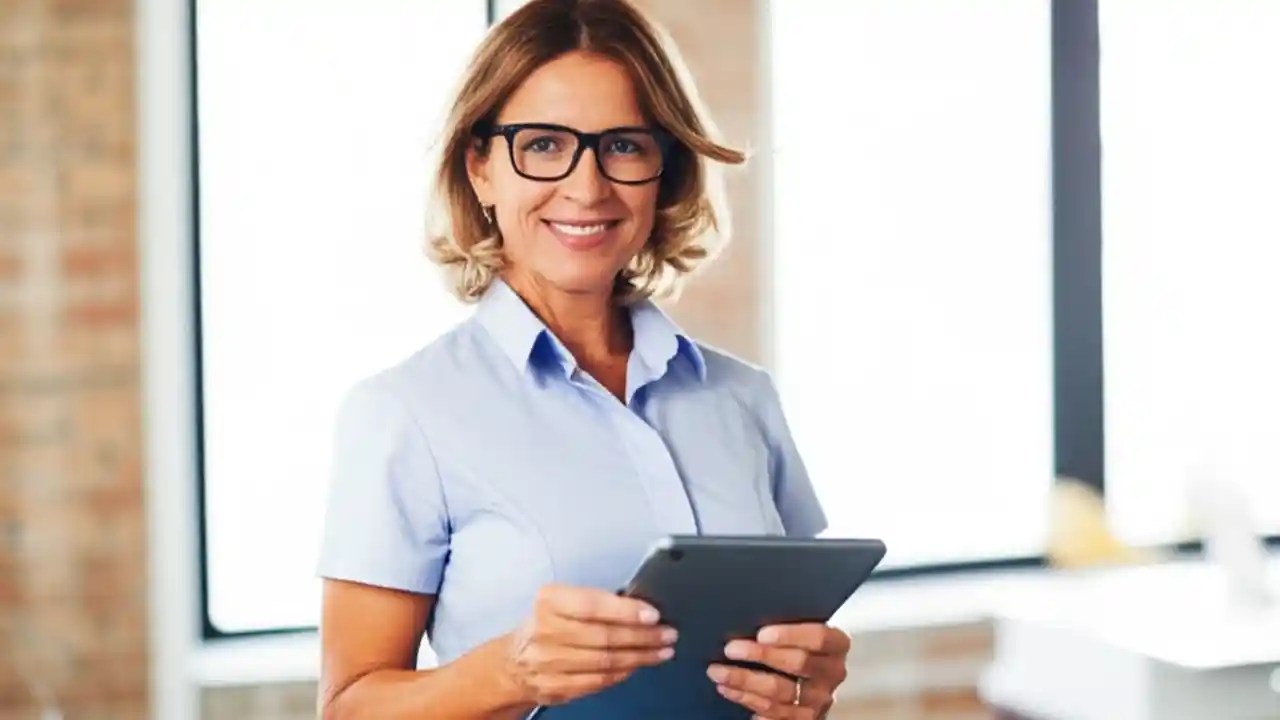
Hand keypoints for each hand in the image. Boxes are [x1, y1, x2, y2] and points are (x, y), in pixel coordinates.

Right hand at [501, 584, 677, 706]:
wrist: (514, 661)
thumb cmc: (548, 624)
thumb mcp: (563, 602)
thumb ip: (596, 603)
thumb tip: (639, 607)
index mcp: (549, 602)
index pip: (592, 605)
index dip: (626, 610)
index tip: (653, 614)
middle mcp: (545, 631)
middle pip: (604, 636)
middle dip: (643, 636)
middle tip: (667, 634)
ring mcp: (548, 663)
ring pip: (605, 662)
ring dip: (639, 657)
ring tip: (661, 651)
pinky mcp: (555, 686)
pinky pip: (598, 681)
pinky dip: (623, 674)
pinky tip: (637, 665)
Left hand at [706, 623, 850, 718]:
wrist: (811, 680)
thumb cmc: (800, 645)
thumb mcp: (802, 630)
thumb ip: (787, 622)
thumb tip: (750, 613)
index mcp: (836, 645)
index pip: (819, 637)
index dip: (790, 635)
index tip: (761, 633)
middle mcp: (831, 673)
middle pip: (797, 664)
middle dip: (760, 655)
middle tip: (730, 648)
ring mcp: (817, 700)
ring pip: (779, 692)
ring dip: (744, 681)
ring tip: (717, 671)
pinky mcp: (802, 718)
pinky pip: (772, 713)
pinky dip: (746, 700)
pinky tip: (728, 689)